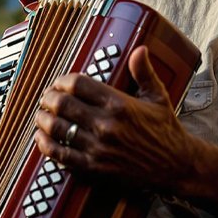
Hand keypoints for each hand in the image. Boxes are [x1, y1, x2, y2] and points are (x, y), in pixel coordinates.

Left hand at [33, 46, 197, 192]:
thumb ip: (144, 72)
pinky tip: (42, 137)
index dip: (62, 80)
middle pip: (62, 103)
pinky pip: (60, 154)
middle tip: (46, 98)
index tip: (59, 83)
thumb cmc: (165, 130)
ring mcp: (98, 147)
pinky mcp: (94, 167)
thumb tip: (139, 50)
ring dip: (43, 119)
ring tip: (41, 115)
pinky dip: (45, 144)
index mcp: (119, 104)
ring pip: (56, 128)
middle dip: (48, 98)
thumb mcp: (157, 97)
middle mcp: (106, 125)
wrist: (175, 166)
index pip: (77, 84)